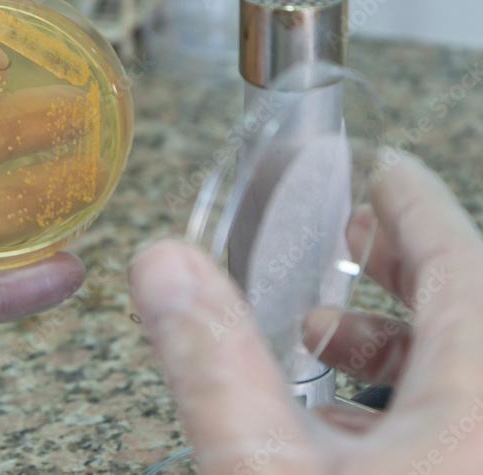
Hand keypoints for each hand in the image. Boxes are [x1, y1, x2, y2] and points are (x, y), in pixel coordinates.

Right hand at [129, 152, 482, 473]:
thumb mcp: (264, 469)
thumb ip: (212, 363)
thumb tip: (165, 266)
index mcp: (478, 403)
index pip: (461, 267)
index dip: (418, 208)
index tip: (389, 172)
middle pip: (468, 312)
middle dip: (401, 266)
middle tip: (351, 237)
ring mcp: (482, 459)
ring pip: (463, 371)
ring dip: (394, 339)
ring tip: (320, 332)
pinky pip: (456, 424)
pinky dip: (403, 401)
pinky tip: (334, 419)